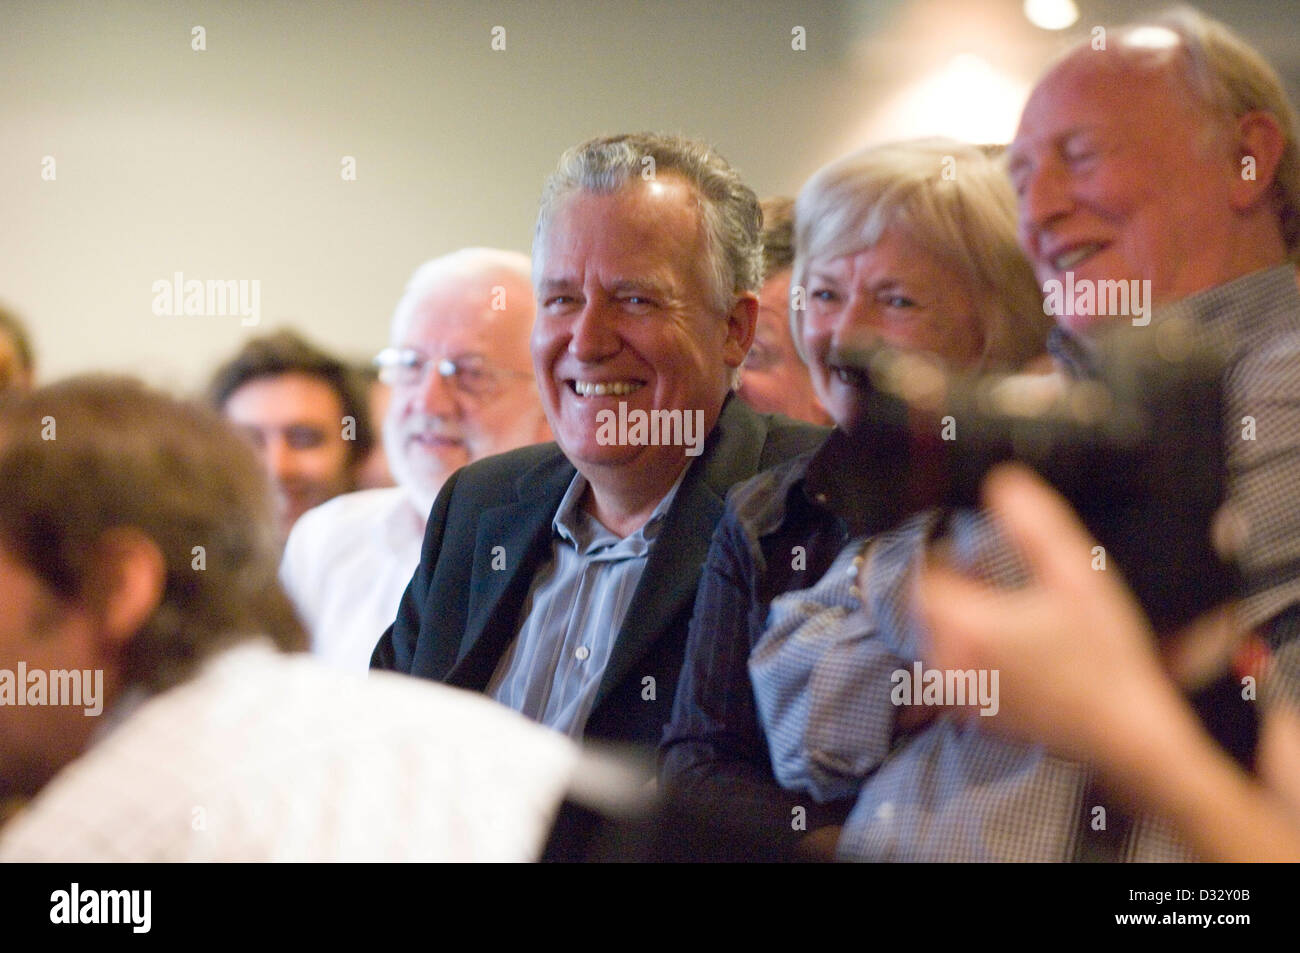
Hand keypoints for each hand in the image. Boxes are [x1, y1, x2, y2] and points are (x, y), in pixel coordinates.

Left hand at [914, 463, 1198, 764]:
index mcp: (967, 624)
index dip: (946, 558)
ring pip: (937, 638)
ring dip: (962, 620)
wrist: (1126, 729)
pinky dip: (972, 653)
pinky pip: (954, 670)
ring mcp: (961, 692)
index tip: (977, 556)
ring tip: (1011, 615)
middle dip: (955, 587)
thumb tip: (1003, 482)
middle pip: (928, 606)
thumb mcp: (1076, 573)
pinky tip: (1016, 651)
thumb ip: (1035, 522)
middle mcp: (951, 661)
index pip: (924, 575)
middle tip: (998, 582)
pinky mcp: (974, 714)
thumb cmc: (1105, 653)